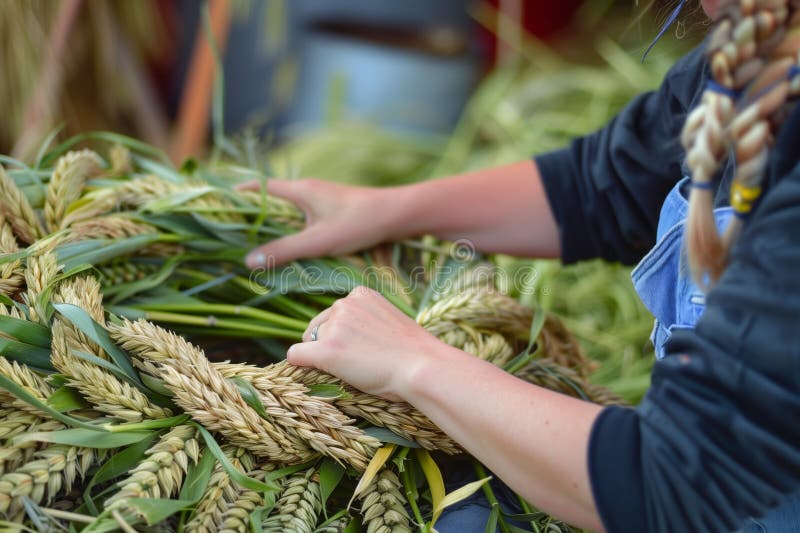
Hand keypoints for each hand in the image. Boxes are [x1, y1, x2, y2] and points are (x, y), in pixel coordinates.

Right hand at [236, 179, 393, 267]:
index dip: (236, 196)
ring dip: (273, 227)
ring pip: (287, 213)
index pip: (258, 188)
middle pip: (270, 201)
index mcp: (299, 190)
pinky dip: (291, 232)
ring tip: (254, 246)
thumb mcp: (318, 241)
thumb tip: (247, 260)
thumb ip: (284, 251)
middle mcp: (307, 191)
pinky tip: (290, 249)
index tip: (216, 208)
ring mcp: (321, 201)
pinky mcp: (332, 212)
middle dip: (251, 217)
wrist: (398, 215)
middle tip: (230, 236)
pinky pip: (303, 220)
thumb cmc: (358, 223)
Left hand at [287, 286, 451, 401]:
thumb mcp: (389, 322)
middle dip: (328, 344)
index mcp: (360, 294)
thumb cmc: (413, 352)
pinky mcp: (326, 350)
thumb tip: (348, 337)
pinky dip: (300, 365)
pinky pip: (296, 355)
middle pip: (318, 326)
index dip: (341, 335)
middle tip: (355, 363)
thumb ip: (366, 320)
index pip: (334, 314)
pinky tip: (313, 374)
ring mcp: (334, 326)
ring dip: (322, 356)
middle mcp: (343, 304)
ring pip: (309, 341)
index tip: (359, 350)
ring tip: (352, 369)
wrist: (422, 367)